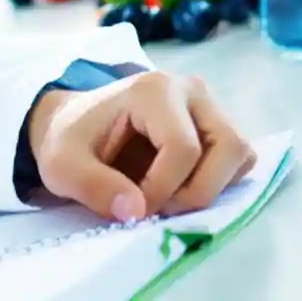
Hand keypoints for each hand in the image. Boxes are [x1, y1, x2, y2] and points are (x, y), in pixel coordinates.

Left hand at [27, 71, 255, 221]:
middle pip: (228, 148)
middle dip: (197, 190)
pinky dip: (217, 182)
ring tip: (167, 196)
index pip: (182, 148)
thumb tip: (136, 211)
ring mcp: (207, 106)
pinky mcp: (216, 125)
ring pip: (240, 154)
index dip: (163, 188)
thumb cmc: (69, 141)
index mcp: (153, 89)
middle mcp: (189, 89)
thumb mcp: (61, 166)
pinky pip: (238, 161)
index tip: (133, 206)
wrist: (72, 127)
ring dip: (210, 187)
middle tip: (159, 206)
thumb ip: (93, 186)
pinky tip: (179, 186)